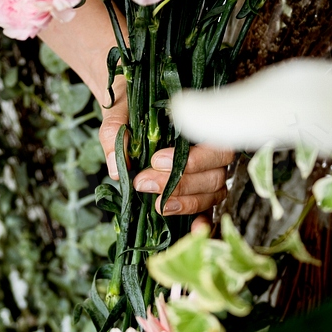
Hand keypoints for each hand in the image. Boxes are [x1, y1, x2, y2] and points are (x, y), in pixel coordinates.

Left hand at [98, 85, 233, 227]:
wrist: (129, 100)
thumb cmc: (131, 103)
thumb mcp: (119, 110)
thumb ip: (115, 133)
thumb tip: (115, 169)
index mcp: (202, 122)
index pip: (215, 145)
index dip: (192, 160)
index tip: (156, 161)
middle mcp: (212, 146)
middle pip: (215, 174)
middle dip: (180, 183)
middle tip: (143, 183)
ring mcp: (209, 168)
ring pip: (214, 191)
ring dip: (186, 201)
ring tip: (156, 204)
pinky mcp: (198, 188)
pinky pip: (210, 206)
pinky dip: (203, 219)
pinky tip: (193, 231)